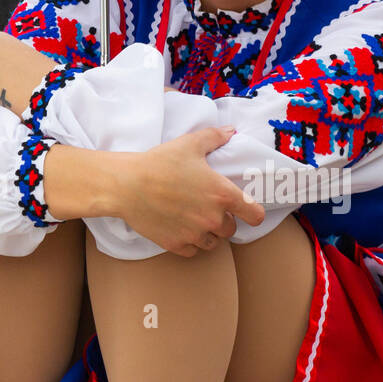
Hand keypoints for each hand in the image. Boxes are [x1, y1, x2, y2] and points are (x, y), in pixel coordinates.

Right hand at [118, 127, 264, 256]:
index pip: (255, 215)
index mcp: (222, 194)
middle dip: (223, 219)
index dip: (254, 213)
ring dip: (208, 233)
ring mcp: (195, 234)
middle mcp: (213, 218)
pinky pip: (193, 250)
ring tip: (193, 218)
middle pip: (231, 229)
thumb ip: (214, 137)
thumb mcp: (189, 144)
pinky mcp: (177, 245)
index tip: (247, 210)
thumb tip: (231, 131)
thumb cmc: (159, 163)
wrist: (127, 185)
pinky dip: (190, 242)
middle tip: (208, 207)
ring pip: (213, 242)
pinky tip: (180, 227)